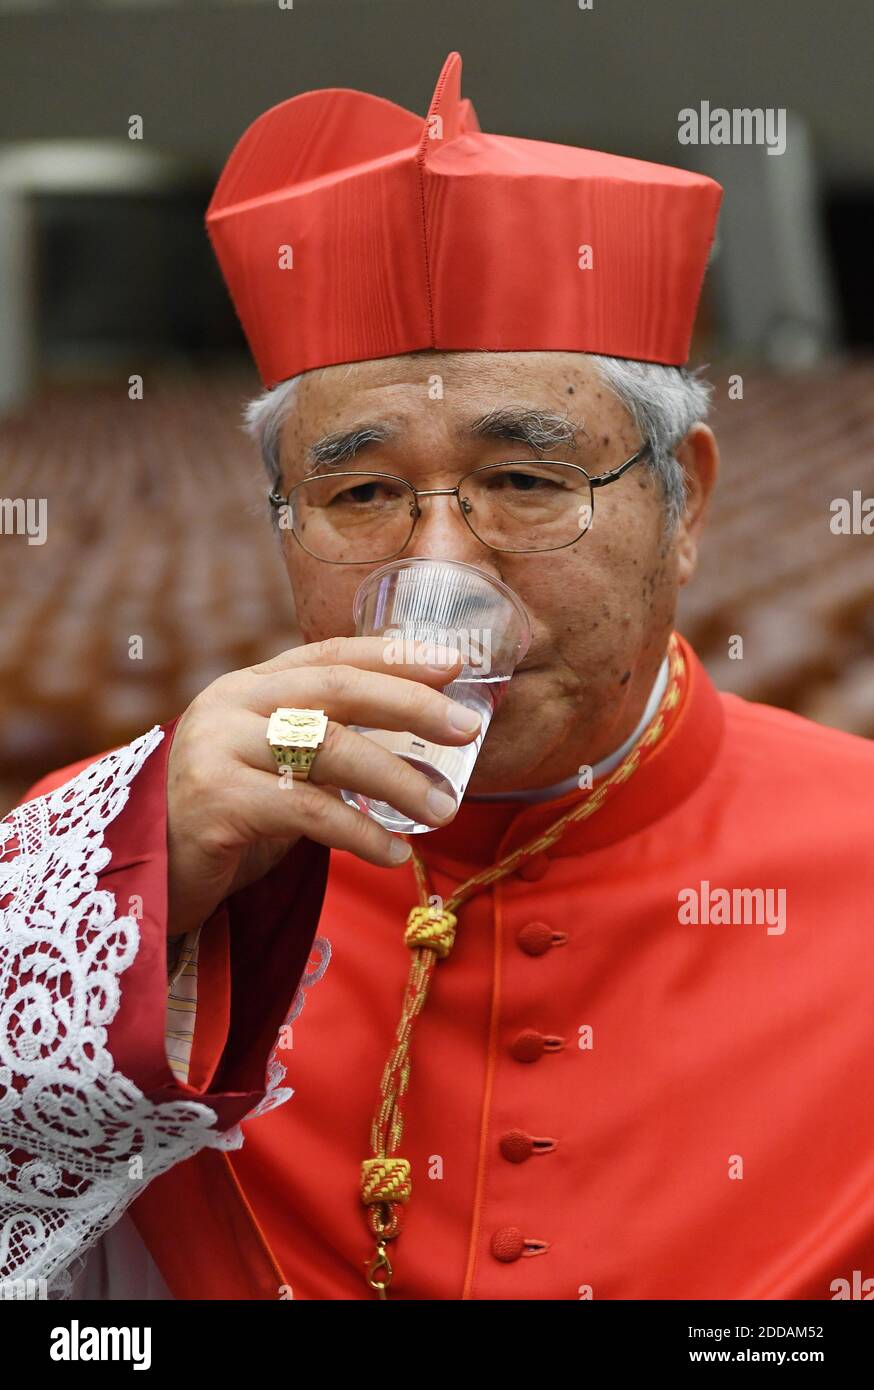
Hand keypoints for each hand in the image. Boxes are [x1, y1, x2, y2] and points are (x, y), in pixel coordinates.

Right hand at [165, 637, 477, 936]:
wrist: (147, 875)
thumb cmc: (230, 819)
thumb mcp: (278, 766)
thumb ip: (327, 744)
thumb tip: (421, 739)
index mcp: (251, 685)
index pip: (332, 655)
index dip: (396, 657)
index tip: (456, 666)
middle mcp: (231, 704)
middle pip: (337, 690)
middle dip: (410, 706)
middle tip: (468, 729)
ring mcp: (218, 748)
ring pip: (327, 749)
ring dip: (397, 779)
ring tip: (444, 809)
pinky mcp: (214, 801)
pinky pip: (305, 810)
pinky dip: (359, 832)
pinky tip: (395, 854)